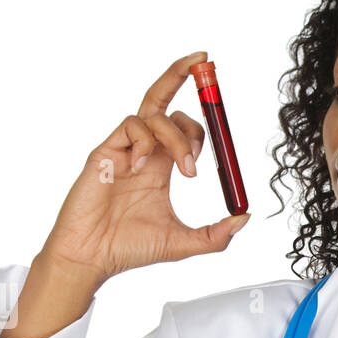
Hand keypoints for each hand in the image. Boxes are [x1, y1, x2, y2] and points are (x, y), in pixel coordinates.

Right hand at [40, 50, 249, 283]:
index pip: (184, 126)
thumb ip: (216, 235)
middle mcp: (144, 151)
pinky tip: (143, 167)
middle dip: (184, 80)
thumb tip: (245, 218)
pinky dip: (146, 141)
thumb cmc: (129, 248)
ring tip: (185, 170)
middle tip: (206, 90)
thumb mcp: (183, 242)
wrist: (92, 256)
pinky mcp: (105, 151)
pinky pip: (131, 126)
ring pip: (154, 114)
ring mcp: (124, 149)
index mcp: (163, 166)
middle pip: (162, 98)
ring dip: (177, 137)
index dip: (204, 119)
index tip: (223, 119)